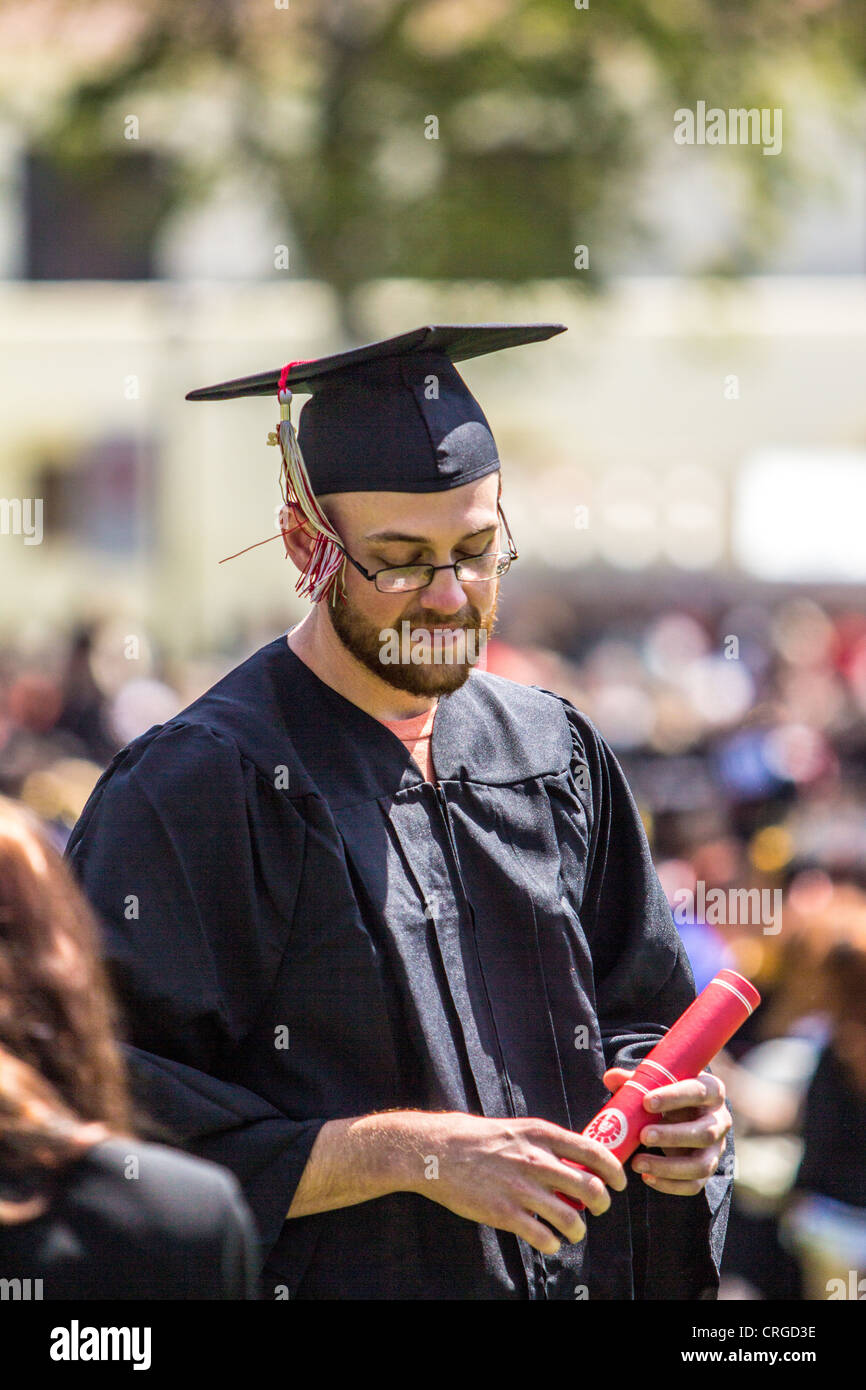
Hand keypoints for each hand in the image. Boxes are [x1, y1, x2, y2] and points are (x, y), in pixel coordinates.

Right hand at [404, 1111, 626, 1255]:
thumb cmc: (475, 1138)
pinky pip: (544, 1237)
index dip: (614, 1171)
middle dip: (602, 1204)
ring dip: (579, 1230)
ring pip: (573, 1218)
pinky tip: (549, 1240)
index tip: (619, 1182)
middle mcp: (537, 1161)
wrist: (436, 1152)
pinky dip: (553, 1243)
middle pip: (591, 1189)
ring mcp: (522, 1189)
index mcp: (542, 1135)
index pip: (594, 1152)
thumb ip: (545, 1143)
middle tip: (598, 1208)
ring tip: (574, 1230)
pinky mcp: (506, 1214)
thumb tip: (573, 1160)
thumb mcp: (517, 1128)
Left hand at [603, 1067, 730, 1196]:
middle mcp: (720, 1120)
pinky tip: (647, 1177)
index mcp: (711, 1091)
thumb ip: (636, 1081)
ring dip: (669, 1166)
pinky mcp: (708, 1169)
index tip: (647, 1102)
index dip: (674, 1097)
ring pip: (702, 1164)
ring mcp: (717, 1148)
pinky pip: (695, 1185)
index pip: (698, 1091)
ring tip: (637, 1162)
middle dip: (672, 1135)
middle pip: (704, 1132)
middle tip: (643, 1136)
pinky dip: (670, 1185)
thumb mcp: (658, 1084)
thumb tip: (610, 1078)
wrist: (686, 1115)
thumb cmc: (670, 1095)